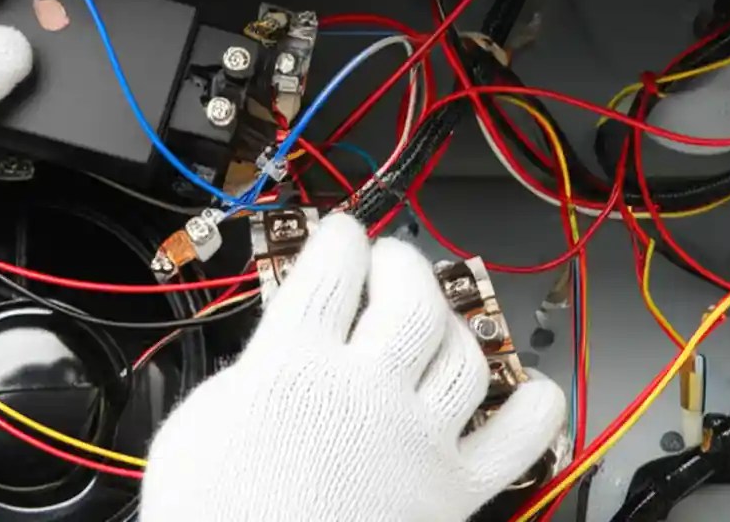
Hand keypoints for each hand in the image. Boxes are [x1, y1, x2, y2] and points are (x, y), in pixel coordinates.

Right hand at [142, 215, 565, 521]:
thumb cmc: (211, 516)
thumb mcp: (195, 427)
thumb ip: (246, 374)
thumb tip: (278, 349)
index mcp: (292, 367)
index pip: (332, 269)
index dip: (340, 238)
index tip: (342, 235)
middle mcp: (364, 391)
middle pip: (410, 297)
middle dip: (402, 264)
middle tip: (390, 263)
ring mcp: (415, 439)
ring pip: (463, 351)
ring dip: (453, 322)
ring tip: (437, 317)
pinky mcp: (450, 491)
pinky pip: (517, 440)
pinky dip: (533, 410)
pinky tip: (528, 390)